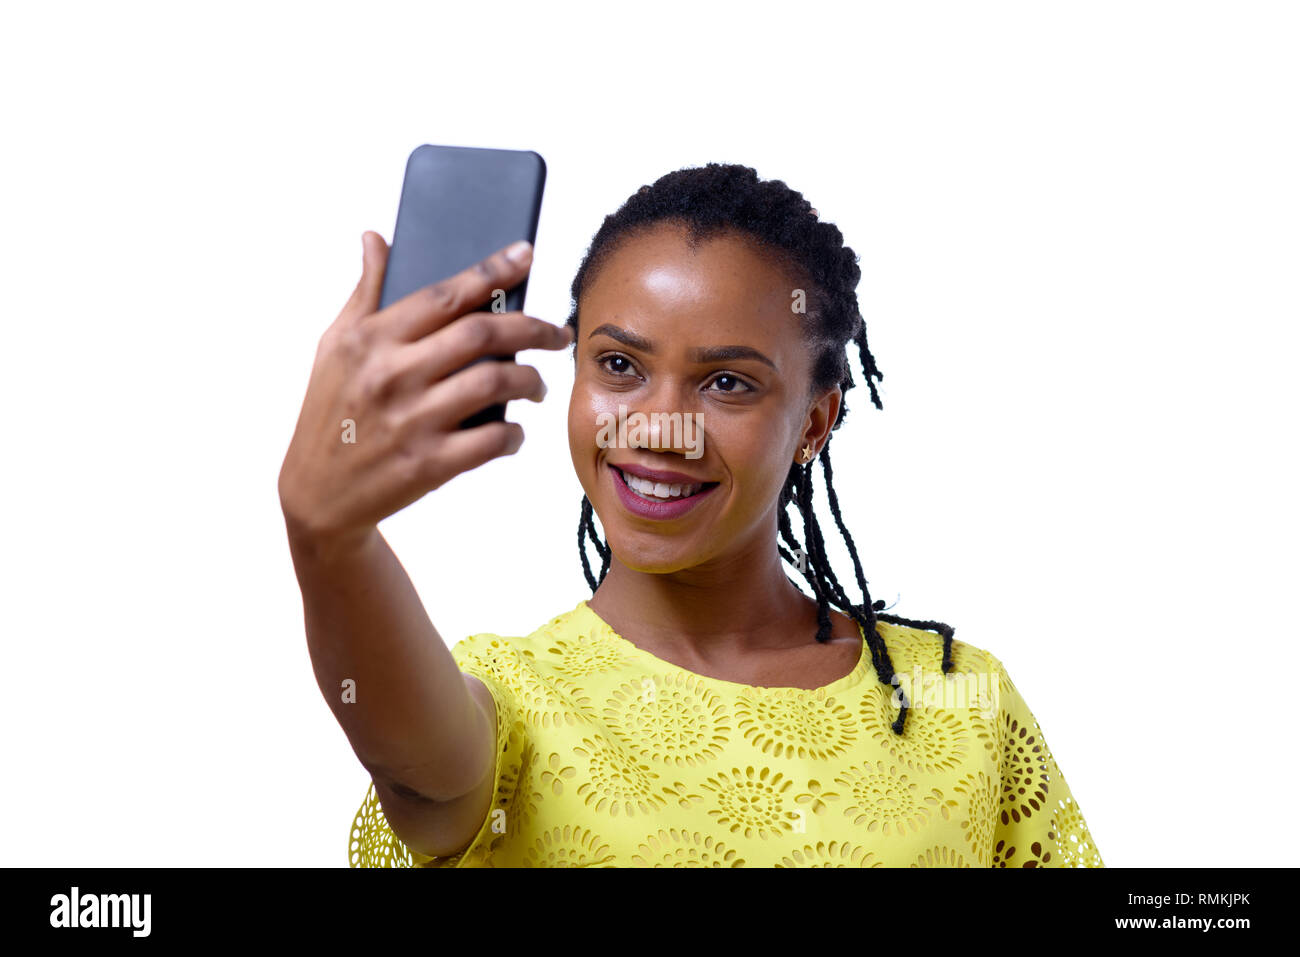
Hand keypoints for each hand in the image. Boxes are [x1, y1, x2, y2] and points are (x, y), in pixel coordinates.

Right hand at [278, 231, 571, 554]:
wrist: (316, 494)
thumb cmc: (329, 411)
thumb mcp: (335, 346)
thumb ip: (364, 292)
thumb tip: (376, 239)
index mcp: (371, 339)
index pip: (445, 294)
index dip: (493, 271)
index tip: (527, 254)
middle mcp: (393, 375)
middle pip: (483, 334)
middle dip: (533, 327)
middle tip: (555, 332)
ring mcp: (412, 421)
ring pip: (497, 382)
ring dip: (530, 380)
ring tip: (536, 384)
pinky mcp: (429, 465)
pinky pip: (493, 439)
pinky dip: (515, 433)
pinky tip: (514, 430)